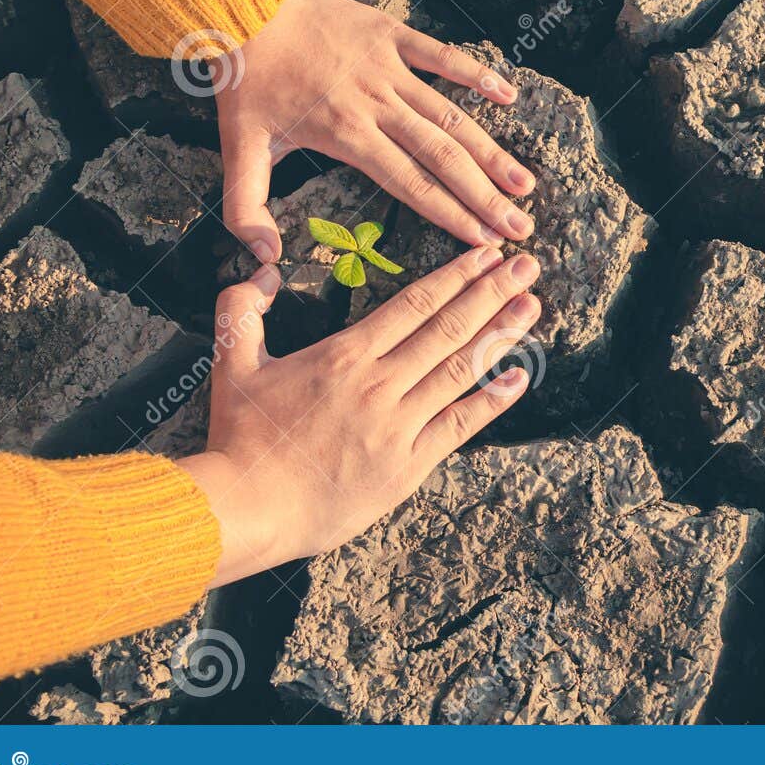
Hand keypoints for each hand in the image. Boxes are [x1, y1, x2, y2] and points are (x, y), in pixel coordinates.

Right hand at [175, 245, 542, 585]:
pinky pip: (457, 426)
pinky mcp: (407, 466)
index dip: (455, 277)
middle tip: (526, 267)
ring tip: (531, 307)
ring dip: (499, 335)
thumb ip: (243, 310)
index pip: (413, 305)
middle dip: (491, 293)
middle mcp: (379, 384)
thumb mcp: (233, 363)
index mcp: (344, 356)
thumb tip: (264, 273)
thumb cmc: (239, 439)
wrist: (245, 508)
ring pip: (460, 370)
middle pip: (447, 328)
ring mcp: (397, 426)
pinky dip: (491, 401)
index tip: (486, 256)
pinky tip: (518, 378)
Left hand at [213, 0, 536, 260]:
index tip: (484, 240)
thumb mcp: (238, 150)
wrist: (244, 7)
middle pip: (443, 157)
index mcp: (348, 135)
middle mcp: (377, 105)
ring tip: (524, 183)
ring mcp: (388, 68)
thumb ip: (248, 209)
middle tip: (520, 227)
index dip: (451, 214)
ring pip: (451, 116)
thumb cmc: (245, 82)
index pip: (411, 185)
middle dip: (486, 196)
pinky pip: (443, 56)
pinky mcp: (391, 35)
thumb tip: (265, 258)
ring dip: (491, 151)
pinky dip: (477, 75)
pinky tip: (508, 97)